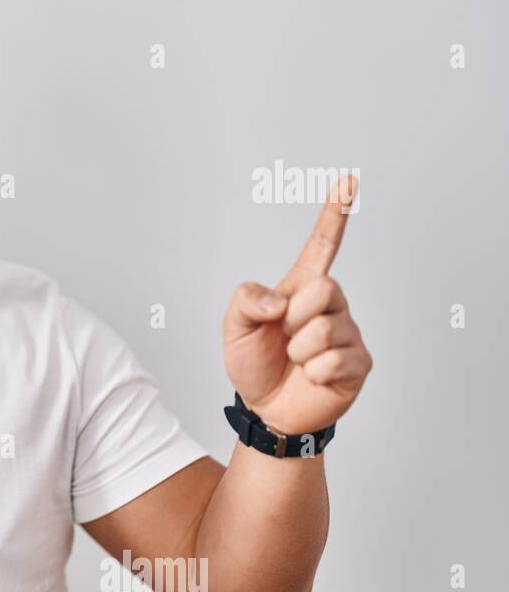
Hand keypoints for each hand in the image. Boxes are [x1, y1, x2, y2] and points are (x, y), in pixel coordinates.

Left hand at [222, 175, 372, 435]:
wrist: (267, 410)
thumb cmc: (254, 364)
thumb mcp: (233, 329)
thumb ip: (246, 301)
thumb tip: (279, 302)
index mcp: (300, 289)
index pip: (321, 246)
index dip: (333, 215)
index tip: (347, 182)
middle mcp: (330, 305)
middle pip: (324, 288)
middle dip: (294, 317)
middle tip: (284, 337)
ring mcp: (348, 333)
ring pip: (326, 328)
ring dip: (299, 350)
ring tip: (296, 360)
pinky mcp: (359, 363)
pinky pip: (335, 360)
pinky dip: (314, 373)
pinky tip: (312, 377)